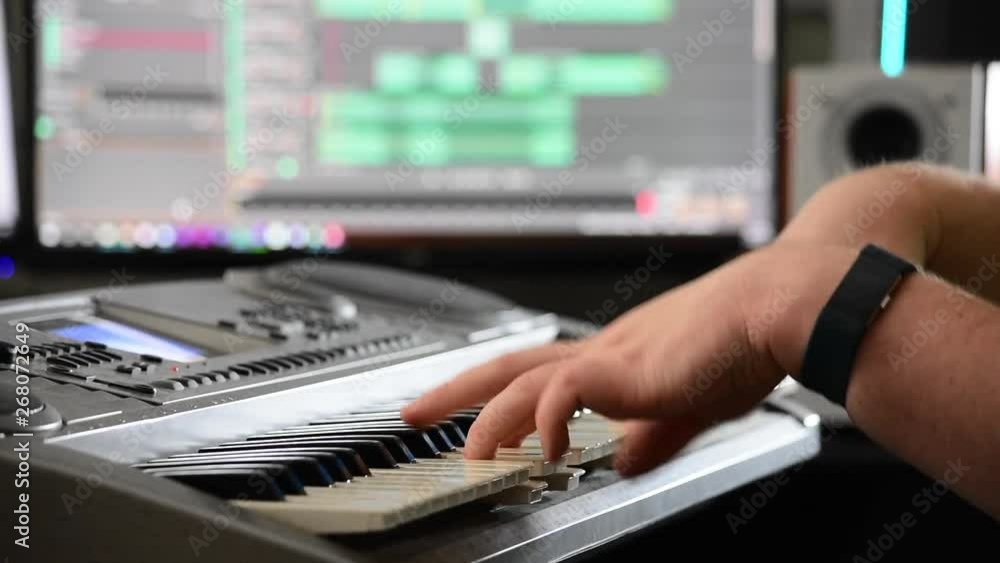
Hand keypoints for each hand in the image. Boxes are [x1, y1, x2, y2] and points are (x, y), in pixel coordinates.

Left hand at [401, 242, 858, 476]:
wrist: (782, 301)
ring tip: (467, 451)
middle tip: (412, 412)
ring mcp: (612, 355)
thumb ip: (654, 434)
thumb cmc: (748, 343)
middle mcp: (602, 348)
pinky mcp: (629, 366)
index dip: (496, 393)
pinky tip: (544, 451)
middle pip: (509, 365)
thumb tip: (623, 462)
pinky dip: (546, 421)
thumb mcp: (690, 402)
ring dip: (488, 415)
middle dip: (456, 390)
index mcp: (614, 355)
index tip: (468, 413)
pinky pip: (566, 392)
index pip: (536, 371)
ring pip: (525, 379)